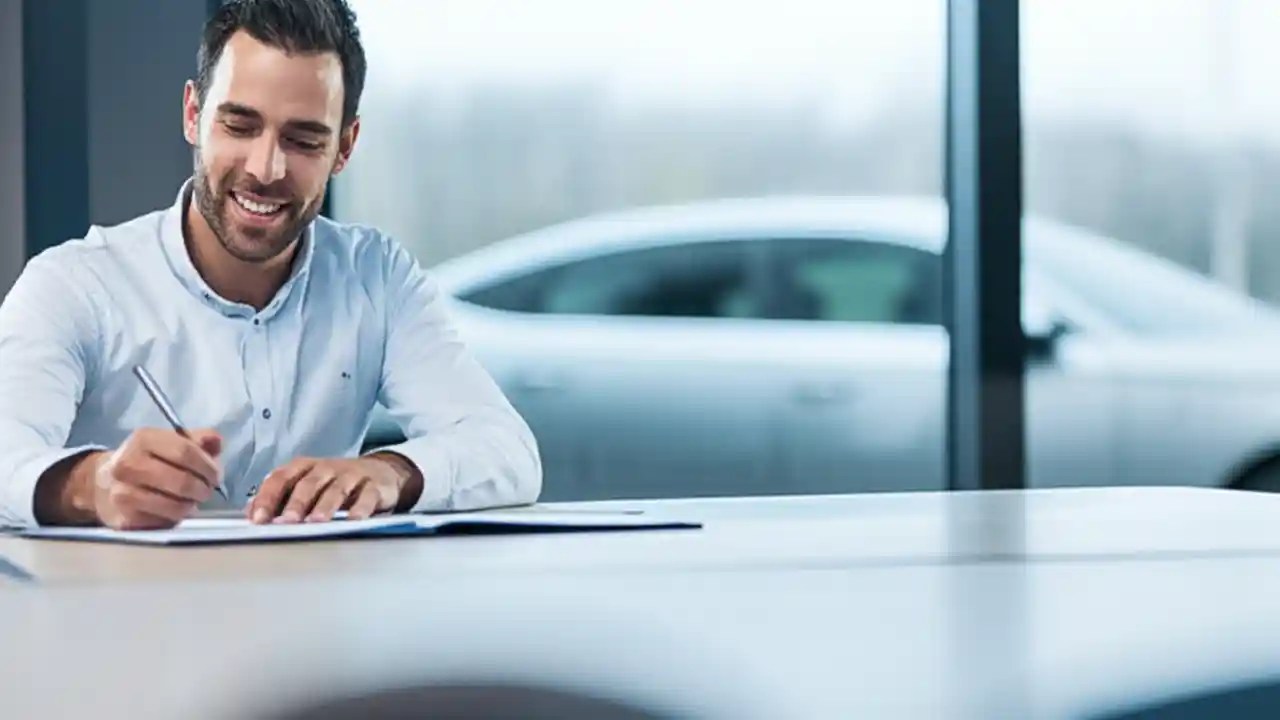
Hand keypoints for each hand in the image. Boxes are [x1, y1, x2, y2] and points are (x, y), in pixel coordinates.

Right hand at [92, 428, 222, 529]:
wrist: (103, 484)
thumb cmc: (146, 460)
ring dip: (191, 505)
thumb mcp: (169, 442)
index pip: (186, 452)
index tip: (216, 475)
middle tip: (207, 490)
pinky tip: (174, 510)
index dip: (207, 466)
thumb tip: (215, 440)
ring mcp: (122, 494)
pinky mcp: (123, 520)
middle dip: (203, 488)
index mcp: (142, 439)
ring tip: (193, 501)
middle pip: (182, 481)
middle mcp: (127, 465)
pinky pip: (163, 523)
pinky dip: (176, 518)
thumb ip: (197, 440)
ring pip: (175, 506)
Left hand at [247, 454, 419, 524]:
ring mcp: (352, 475)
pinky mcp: (374, 486)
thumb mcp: (308, 485)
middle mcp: (327, 468)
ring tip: (316, 522)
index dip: (268, 497)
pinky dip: (361, 508)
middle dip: (296, 503)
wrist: (382, 472)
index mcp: (305, 467)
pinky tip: (353, 520)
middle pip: (309, 483)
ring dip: (325, 505)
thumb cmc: (337, 482)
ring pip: (336, 488)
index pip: (281, 478)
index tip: (258, 518)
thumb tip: (251, 513)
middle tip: (286, 522)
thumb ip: (281, 497)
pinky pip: (367, 496)